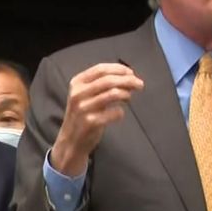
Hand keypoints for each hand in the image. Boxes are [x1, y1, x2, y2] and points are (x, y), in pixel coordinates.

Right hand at [50, 63, 143, 177]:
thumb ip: (101, 84)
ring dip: (126, 94)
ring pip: (113, 94)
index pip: (101, 69)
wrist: (71, 140)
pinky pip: (114, 112)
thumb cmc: (83, 115)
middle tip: (140, 84)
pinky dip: (121, 112)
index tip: (131, 73)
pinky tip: (119, 113)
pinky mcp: (91, 122)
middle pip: (109, 80)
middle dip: (128, 80)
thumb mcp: (85, 95)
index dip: (119, 69)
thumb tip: (128, 75)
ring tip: (129, 98)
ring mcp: (84, 108)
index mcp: (77, 83)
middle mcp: (78, 94)